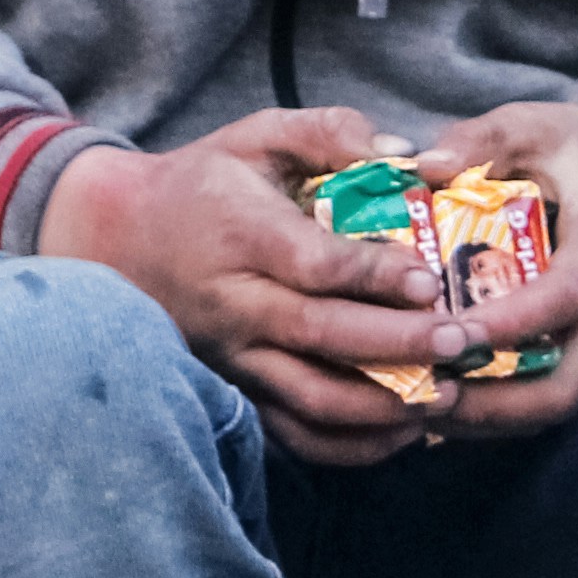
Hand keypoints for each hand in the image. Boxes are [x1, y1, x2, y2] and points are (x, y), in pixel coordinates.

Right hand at [36, 106, 478, 466]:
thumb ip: (326, 133)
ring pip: (313, 397)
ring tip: (447, 395)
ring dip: (386, 405)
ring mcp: (234, 354)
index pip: (313, 264)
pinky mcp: (237, 388)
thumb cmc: (202, 183)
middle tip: (461, 340)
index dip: (374, 275)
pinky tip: (404, 429)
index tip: (427, 279)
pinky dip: (354, 445)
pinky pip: (296, 434)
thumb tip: (405, 153)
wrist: (117, 236)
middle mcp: (234, 301)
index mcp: (240, 233)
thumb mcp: (255, 136)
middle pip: (322, 335)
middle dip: (400, 344)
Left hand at [397, 93, 577, 442]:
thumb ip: (482, 138)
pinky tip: (435, 397)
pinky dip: (495, 408)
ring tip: (415, 405)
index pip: (570, 296)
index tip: (453, 333)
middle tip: (419, 390)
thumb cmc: (577, 145)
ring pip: (556, 402)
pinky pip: (546, 393)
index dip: (514, 322)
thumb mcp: (532, 122)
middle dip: (493, 401)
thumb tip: (423, 166)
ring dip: (488, 415)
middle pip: (568, 383)